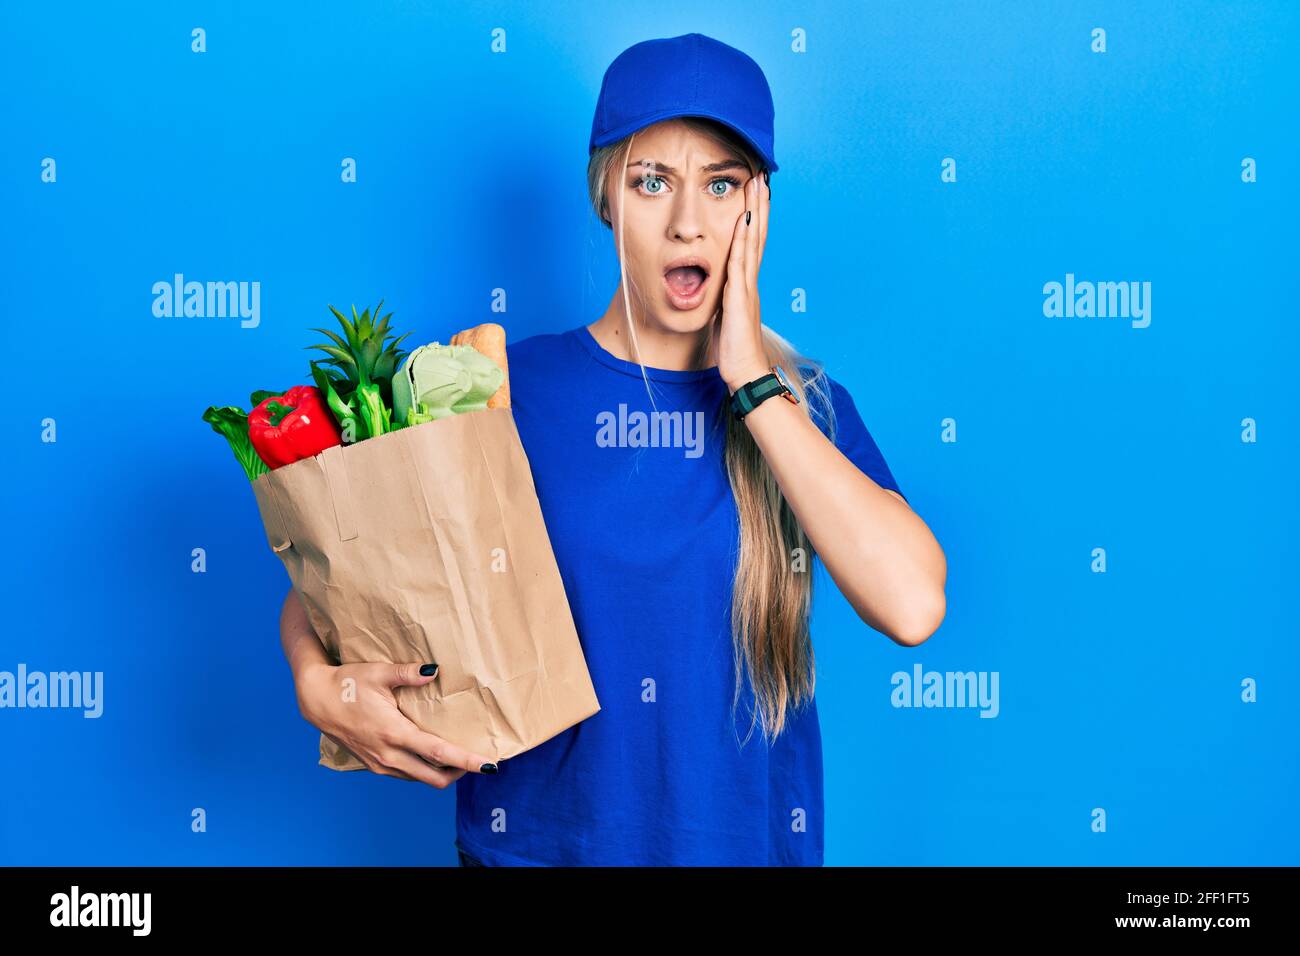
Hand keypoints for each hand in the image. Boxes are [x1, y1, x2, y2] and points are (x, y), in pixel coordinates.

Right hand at [294, 660, 498, 787]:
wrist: (315, 700)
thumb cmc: (347, 683)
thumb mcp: (377, 672)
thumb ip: (407, 673)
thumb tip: (434, 670)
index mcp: (393, 733)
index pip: (439, 753)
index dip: (467, 761)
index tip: (489, 766)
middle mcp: (388, 755)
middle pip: (434, 777)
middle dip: (460, 773)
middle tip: (478, 760)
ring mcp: (379, 764)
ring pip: (419, 779)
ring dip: (441, 772)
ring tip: (459, 757)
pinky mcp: (373, 765)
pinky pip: (406, 774)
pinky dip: (423, 770)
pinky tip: (430, 755)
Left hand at [716, 171, 772, 391]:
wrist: (746, 372)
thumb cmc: (735, 352)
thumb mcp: (725, 319)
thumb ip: (724, 302)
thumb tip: (718, 295)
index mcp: (746, 286)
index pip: (751, 245)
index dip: (753, 219)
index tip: (754, 196)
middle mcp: (750, 282)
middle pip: (757, 235)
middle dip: (759, 206)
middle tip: (761, 177)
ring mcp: (747, 287)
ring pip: (752, 242)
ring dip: (754, 212)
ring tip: (756, 186)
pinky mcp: (740, 297)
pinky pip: (741, 262)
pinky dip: (743, 240)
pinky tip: (743, 221)